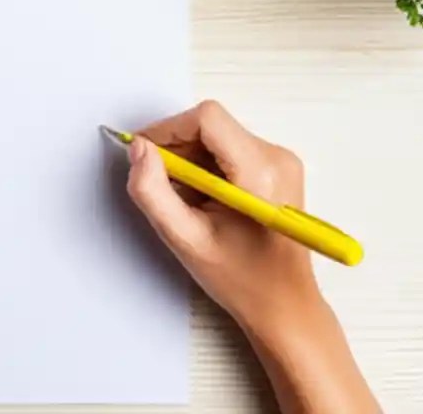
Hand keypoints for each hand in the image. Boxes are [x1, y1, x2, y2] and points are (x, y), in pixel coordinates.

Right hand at [127, 101, 378, 413]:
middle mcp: (277, 157)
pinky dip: (206, 167)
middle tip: (161, 186)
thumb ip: (153, 191)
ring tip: (185, 201)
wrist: (283, 303)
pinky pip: (230, 148)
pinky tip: (203, 200)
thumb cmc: (241, 278)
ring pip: (217, 136)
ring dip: (190, 160)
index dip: (167, 129)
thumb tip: (139, 149)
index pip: (206, 119)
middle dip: (177, 149)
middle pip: (211, 126)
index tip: (144, 153)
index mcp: (259, 172)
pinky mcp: (277, 167)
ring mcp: (281, 160)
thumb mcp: (185, 239)